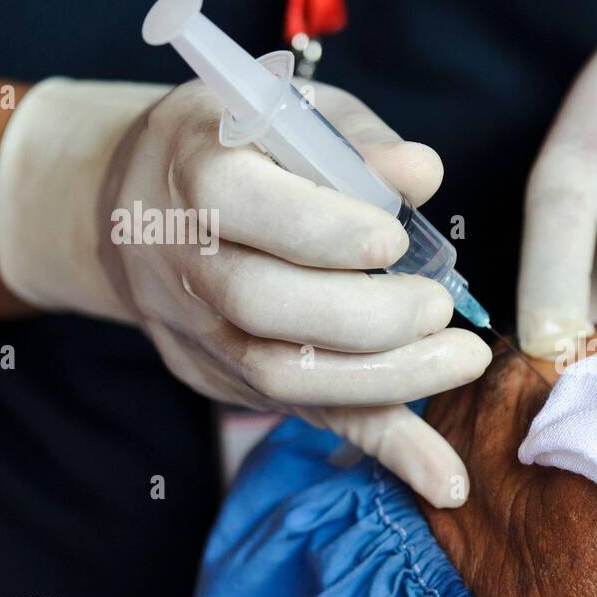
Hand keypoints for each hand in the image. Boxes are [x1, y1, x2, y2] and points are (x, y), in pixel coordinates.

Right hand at [0, 78, 489, 505]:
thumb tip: (421, 174)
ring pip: (283, 377)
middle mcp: (187, 263)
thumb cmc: (240, 149)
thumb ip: (354, 143)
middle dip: (366, 316)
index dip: (325, 231)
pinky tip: (446, 480)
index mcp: (196, 175)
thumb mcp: (289, 116)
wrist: (136, 209)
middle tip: (439, 306)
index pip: (245, 209)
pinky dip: (388, 450)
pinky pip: (312, 421)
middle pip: (263, 307)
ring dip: (385, 379)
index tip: (393, 239)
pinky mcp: (234, 381)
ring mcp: (202, 333)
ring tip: (460, 358)